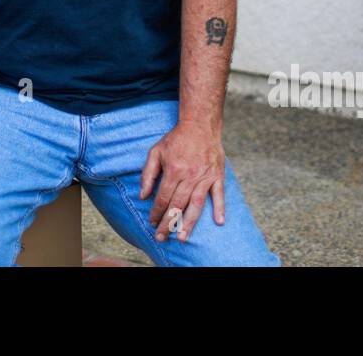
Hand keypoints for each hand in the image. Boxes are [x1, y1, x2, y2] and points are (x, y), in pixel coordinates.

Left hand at [139, 121, 226, 243]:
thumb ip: (148, 174)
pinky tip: (219, 222)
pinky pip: (219, 194)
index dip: (156, 212)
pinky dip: (220, 208)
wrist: (200, 125)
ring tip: (183, 237)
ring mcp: (205, 176)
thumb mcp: (156, 152)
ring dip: (190, 222)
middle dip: (168, 223)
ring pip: (197, 204)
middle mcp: (190, 175)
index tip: (151, 222)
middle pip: (178, 205)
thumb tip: (143, 196)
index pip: (163, 197)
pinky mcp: (217, 175)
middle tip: (162, 237)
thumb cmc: (176, 139)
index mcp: (174, 170)